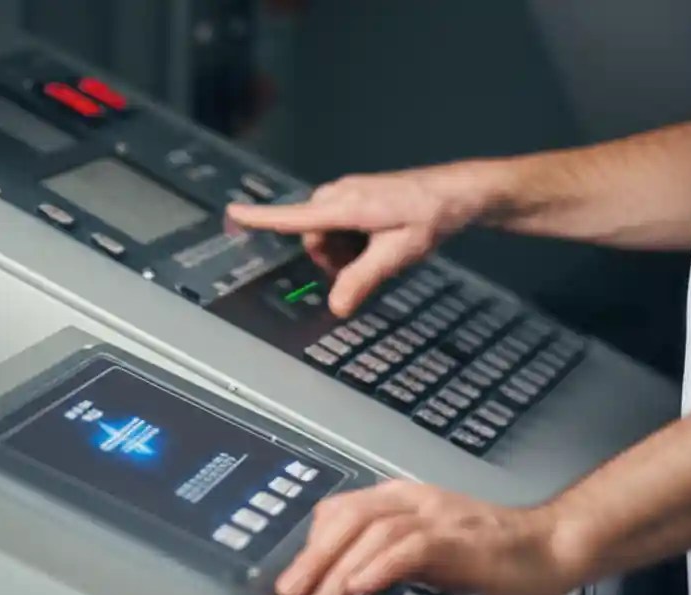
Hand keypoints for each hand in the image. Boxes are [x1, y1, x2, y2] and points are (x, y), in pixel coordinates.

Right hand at [227, 163, 490, 316]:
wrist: (458, 192)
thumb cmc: (430, 217)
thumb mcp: (398, 254)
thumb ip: (363, 280)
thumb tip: (335, 307)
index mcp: (346, 206)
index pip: (294, 216)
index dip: (261, 218)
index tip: (233, 213)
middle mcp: (340, 194)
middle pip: (311, 234)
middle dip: (328, 256)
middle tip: (362, 267)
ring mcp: (347, 191)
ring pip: (323, 230)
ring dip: (339, 249)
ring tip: (375, 252)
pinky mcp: (355, 194)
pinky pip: (336, 222)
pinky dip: (348, 238)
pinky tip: (376, 241)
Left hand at [276, 479, 580, 594]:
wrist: (547, 547)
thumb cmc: (485, 550)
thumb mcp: (421, 548)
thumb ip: (383, 552)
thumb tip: (339, 571)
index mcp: (401, 498)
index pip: (342, 509)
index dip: (314, 541)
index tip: (297, 574)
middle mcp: (414, 501)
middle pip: (349, 518)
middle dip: (314, 556)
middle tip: (291, 590)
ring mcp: (437, 518)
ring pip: (374, 533)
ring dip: (341, 569)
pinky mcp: (459, 541)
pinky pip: (410, 548)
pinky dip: (381, 566)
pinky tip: (361, 586)